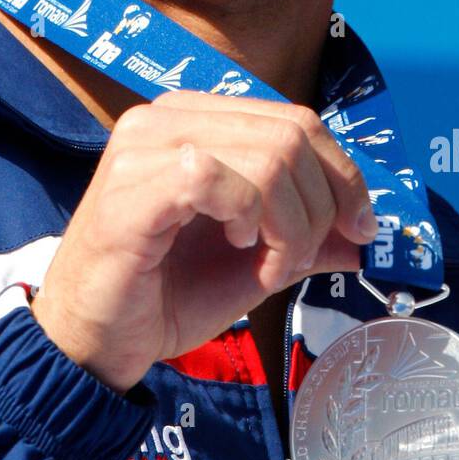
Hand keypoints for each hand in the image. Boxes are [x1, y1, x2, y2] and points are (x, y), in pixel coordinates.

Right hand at [32, 89, 377, 391]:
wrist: (94, 343)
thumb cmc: (165, 295)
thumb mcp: (255, 262)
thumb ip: (306, 237)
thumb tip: (364, 235)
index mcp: (196, 120)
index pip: (294, 119)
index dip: (342, 173)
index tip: (360, 228)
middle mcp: (168, 116)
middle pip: (289, 134)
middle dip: (320, 205)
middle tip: (302, 258)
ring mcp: (145, 145)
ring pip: (266, 156)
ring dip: (289, 224)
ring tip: (267, 265)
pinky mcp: (131, 185)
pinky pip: (215, 176)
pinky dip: (249, 217)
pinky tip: (239, 247)